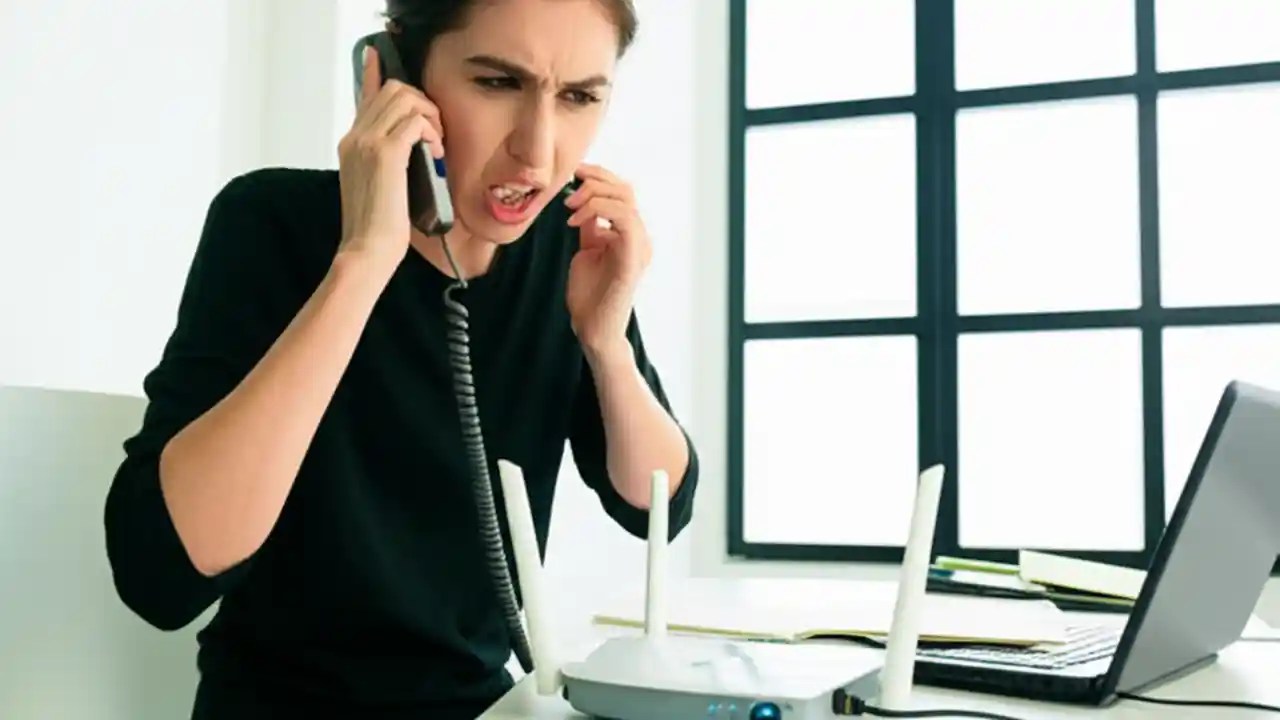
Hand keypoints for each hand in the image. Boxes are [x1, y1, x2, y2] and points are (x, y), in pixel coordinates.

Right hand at [335, 44, 443, 270]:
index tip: (377, 56)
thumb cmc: (378, 227)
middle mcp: (355, 137)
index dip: (374, 73)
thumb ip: (389, 160)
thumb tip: (411, 145)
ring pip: (404, 99)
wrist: (368, 250)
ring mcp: (367, 143)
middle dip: (422, 102)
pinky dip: (431, 132)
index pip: (365, 96)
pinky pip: (414, 122)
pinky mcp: (384, 153)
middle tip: (435, 133)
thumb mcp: (381, 185)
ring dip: (430, 116)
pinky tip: (436, 153)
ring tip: (436, 144)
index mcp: (351, 144)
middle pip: (392, 90)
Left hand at [564, 164, 651, 357]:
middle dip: (595, 180)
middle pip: (626, 189)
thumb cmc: (589, 294)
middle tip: (569, 187)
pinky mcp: (632, 257)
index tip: (573, 173)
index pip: (622, 191)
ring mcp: (639, 246)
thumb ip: (591, 226)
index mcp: (630, 234)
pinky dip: (599, 211)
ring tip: (570, 209)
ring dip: (594, 196)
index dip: (599, 176)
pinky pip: (625, 220)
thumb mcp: (587, 249)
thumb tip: (582, 201)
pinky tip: (576, 222)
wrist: (592, 328)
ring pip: (625, 200)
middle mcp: (639, 237)